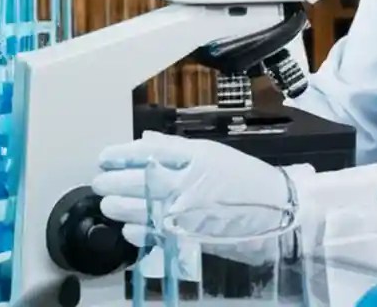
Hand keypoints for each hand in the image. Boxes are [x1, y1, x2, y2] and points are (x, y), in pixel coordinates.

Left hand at [92, 131, 296, 247]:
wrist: (277, 211)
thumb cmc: (244, 179)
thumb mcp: (211, 153)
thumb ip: (174, 148)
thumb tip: (144, 142)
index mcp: (192, 156)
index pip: (145, 152)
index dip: (119, 154)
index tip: (104, 157)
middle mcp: (187, 182)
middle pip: (137, 179)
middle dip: (112, 181)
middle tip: (99, 182)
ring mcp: (187, 211)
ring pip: (140, 208)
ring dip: (118, 207)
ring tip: (107, 204)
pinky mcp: (190, 235)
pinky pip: (154, 233)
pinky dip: (137, 231)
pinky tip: (127, 227)